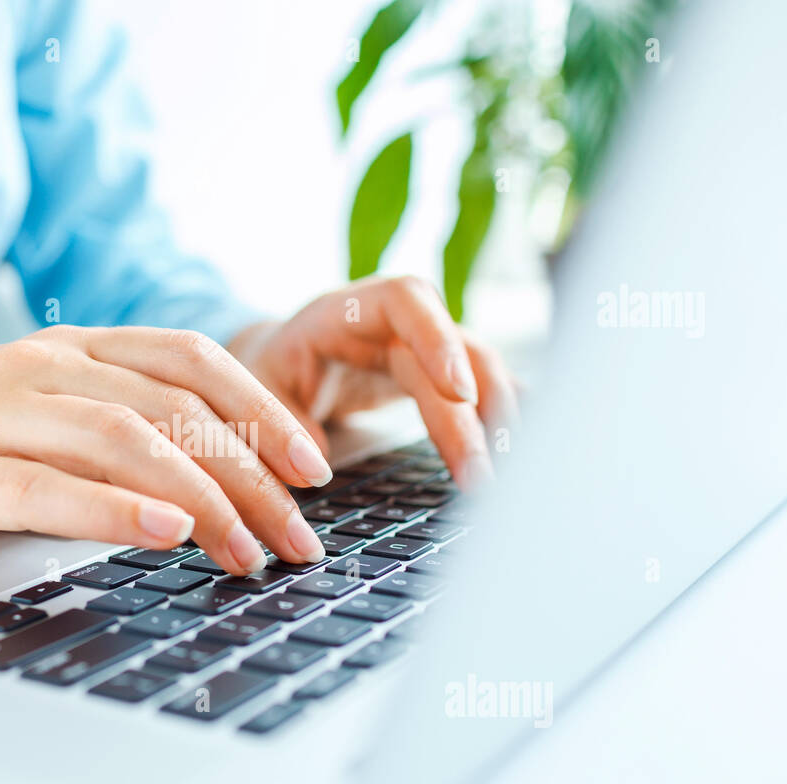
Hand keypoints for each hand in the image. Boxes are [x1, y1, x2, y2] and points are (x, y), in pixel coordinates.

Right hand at [0, 326, 332, 573]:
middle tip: (299, 537)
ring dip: (200, 499)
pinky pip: (43, 484)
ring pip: (121, 440)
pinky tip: (165, 536)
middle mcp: (37, 363)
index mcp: (69, 347)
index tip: (316, 467)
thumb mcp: (41, 432)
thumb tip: (226, 491)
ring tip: (249, 552)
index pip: (190, 360)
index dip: (262, 409)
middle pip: (171, 405)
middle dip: (250, 474)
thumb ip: (118, 440)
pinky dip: (112, 510)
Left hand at [229, 276, 519, 489]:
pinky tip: (537, 452)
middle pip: (455, 352)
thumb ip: (276, 429)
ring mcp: (421, 350)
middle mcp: (392, 324)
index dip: (437, 337)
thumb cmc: (257, 383)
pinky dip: (506, 420)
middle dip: (474, 415)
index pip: (406, 299)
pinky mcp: (436, 379)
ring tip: (506, 480)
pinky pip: (483, 393)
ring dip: (498, 426)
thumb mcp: (250, 400)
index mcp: (342, 311)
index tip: (457, 392)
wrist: (267, 370)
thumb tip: (315, 469)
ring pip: (479, 375)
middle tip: (482, 477)